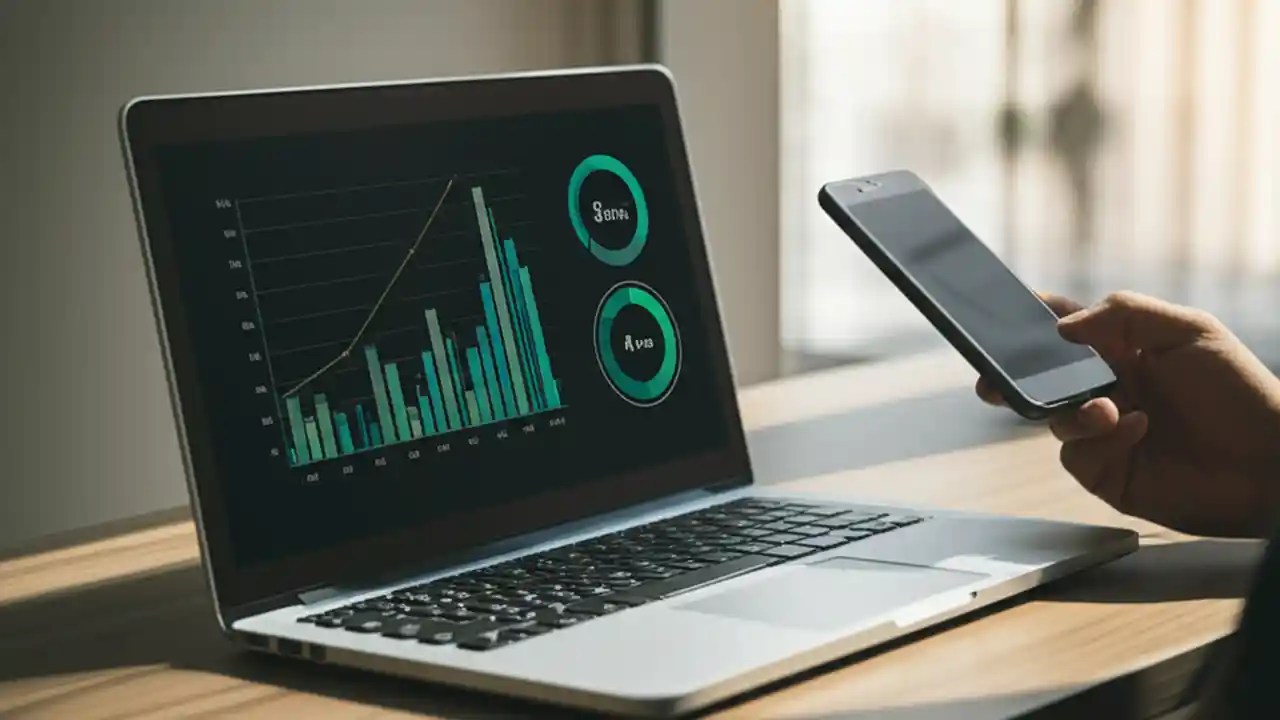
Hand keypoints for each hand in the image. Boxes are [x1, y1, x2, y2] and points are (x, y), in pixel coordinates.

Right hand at [976, 291, 1279, 537]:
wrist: (1269, 464)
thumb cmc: (1240, 393)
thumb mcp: (1190, 331)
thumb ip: (1126, 314)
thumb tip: (1062, 328)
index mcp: (1124, 351)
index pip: (1067, 329)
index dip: (1035, 322)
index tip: (1008, 316)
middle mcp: (1108, 390)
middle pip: (1042, 380)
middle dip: (1011, 379)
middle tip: (994, 380)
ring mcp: (1105, 434)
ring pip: (1053, 419)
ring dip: (1074, 412)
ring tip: (1108, 410)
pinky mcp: (1107, 474)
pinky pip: (1074, 455)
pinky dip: (1099, 441)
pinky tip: (1136, 431)